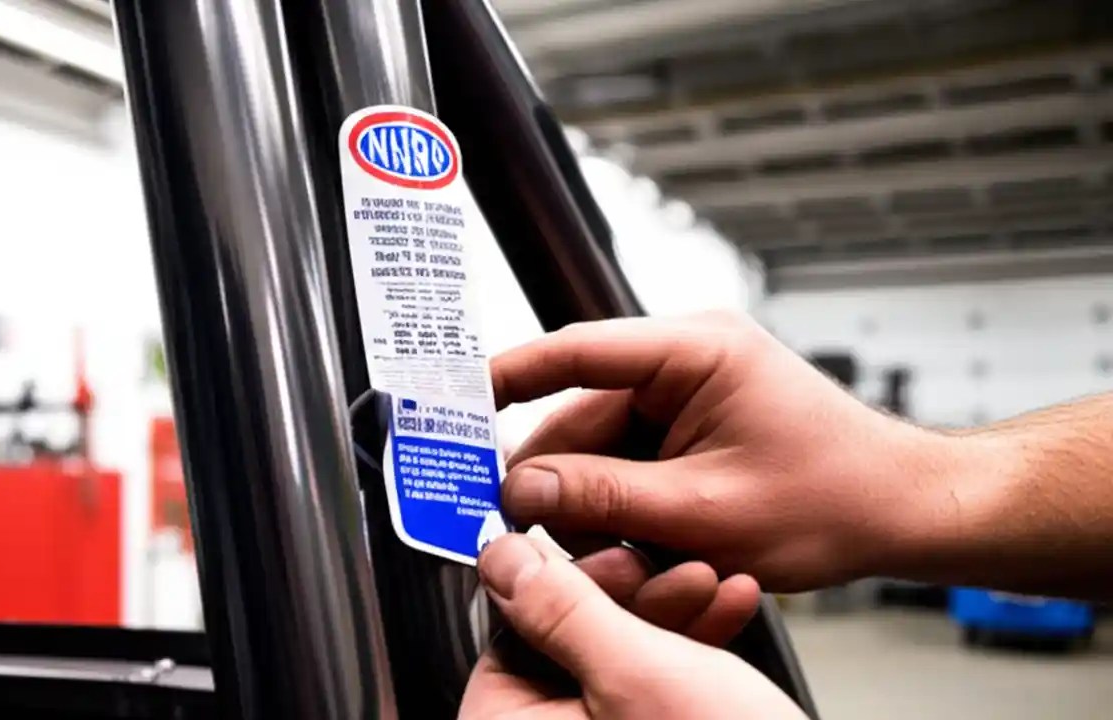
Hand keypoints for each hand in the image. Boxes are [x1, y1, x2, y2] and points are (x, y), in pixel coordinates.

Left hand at [460, 534, 803, 718]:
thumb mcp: (634, 672)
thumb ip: (560, 609)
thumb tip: (501, 558)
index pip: (508, 637)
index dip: (566, 586)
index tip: (612, 555)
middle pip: (567, 644)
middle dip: (636, 597)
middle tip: (678, 571)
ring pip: (616, 661)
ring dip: (672, 613)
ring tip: (715, 584)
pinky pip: (650, 690)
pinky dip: (689, 650)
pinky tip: (727, 612)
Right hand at [493, 312, 979, 591]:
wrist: (902, 512)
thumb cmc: (835, 497)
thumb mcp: (704, 510)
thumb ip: (601, 495)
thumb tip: (519, 488)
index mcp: (693, 350)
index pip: (575, 350)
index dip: (507, 375)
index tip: (454, 402)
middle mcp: (686, 359)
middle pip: (581, 413)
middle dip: (560, 477)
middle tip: (535, 529)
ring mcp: (690, 393)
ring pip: (601, 447)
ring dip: (597, 501)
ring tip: (631, 550)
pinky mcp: (693, 426)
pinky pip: (631, 461)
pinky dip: (624, 504)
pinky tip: (646, 540)